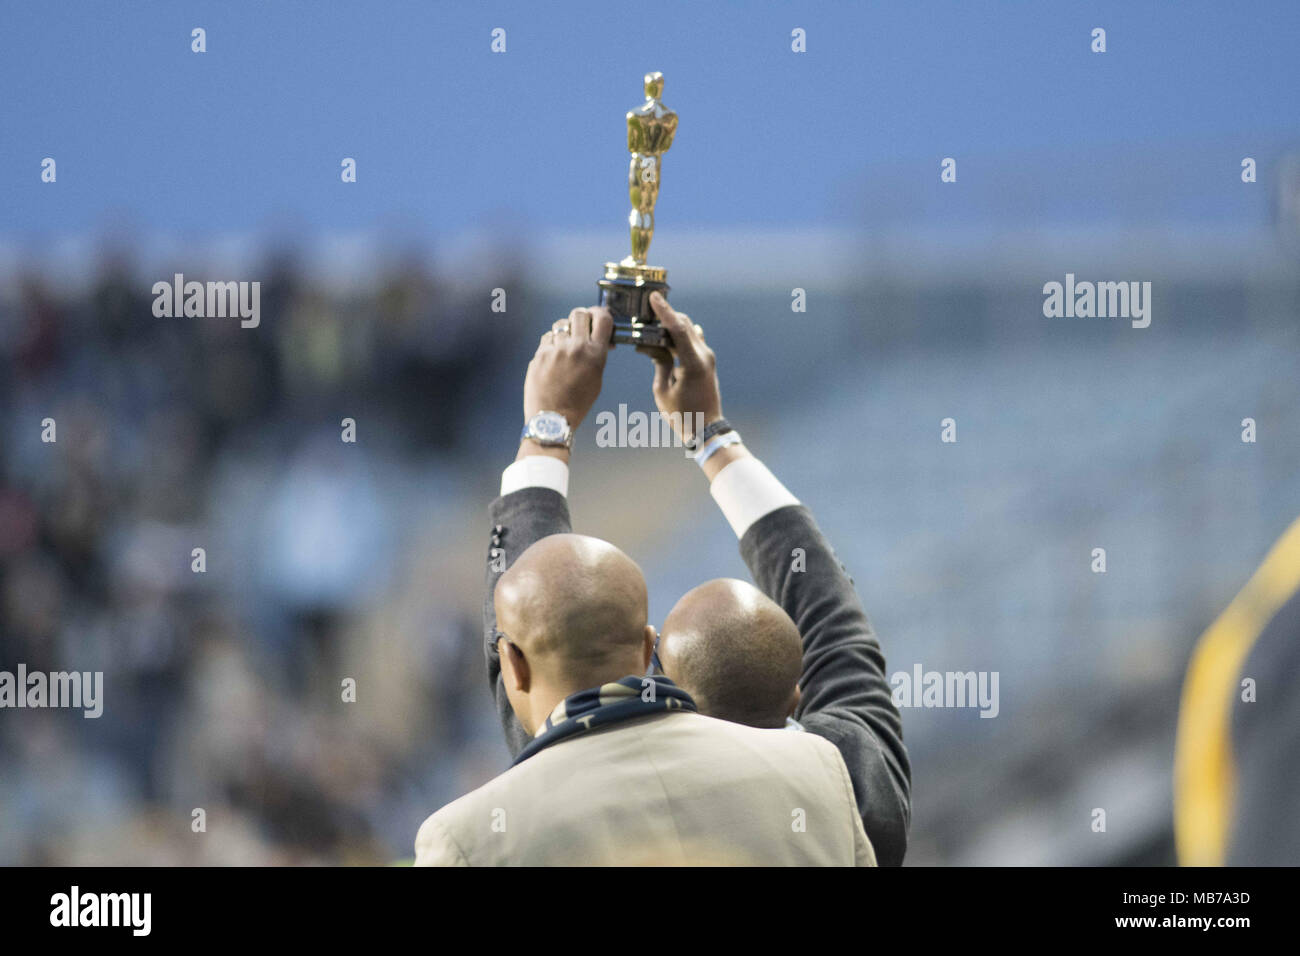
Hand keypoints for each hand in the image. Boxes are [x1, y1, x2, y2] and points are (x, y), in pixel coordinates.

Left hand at [521, 306, 612, 454]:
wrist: (552, 418)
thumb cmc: (577, 402)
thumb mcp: (597, 379)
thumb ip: (598, 355)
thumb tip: (601, 338)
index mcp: (595, 354)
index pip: (602, 318)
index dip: (602, 313)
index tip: (599, 316)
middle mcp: (576, 348)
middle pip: (579, 313)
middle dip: (582, 317)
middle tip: (581, 327)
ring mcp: (555, 350)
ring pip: (561, 324)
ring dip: (565, 330)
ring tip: (565, 345)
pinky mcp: (539, 354)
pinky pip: (547, 338)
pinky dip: (551, 343)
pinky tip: (553, 356)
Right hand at [640, 292, 722, 442]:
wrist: (705, 428)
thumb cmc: (682, 414)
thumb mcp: (663, 389)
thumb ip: (659, 363)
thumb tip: (652, 346)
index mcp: (693, 363)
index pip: (678, 329)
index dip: (665, 312)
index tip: (654, 297)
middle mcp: (704, 356)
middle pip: (684, 325)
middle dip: (665, 316)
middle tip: (646, 311)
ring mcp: (707, 357)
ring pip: (688, 331)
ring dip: (671, 326)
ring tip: (651, 325)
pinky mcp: (706, 361)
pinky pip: (692, 341)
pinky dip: (678, 336)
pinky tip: (664, 338)